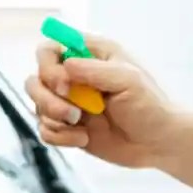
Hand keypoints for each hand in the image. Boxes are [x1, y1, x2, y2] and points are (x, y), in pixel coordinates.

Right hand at [25, 33, 177, 168]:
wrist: (157, 143)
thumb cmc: (150, 106)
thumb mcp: (128, 80)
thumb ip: (93, 71)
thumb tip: (64, 67)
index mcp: (90, 56)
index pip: (50, 49)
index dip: (48, 66)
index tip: (64, 84)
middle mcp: (75, 78)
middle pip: (35, 79)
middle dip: (47, 98)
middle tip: (73, 113)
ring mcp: (69, 104)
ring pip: (37, 106)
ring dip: (54, 119)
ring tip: (80, 126)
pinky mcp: (68, 128)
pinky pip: (45, 131)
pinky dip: (60, 138)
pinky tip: (83, 139)